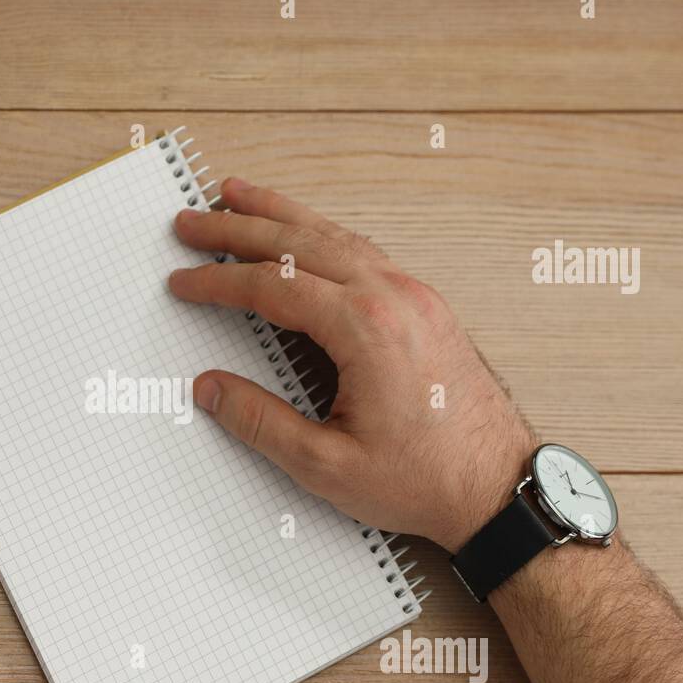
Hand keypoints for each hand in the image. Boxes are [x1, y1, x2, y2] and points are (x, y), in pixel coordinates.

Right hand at [169, 178, 537, 552]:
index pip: (274, 286)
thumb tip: (211, 389)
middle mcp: (393, 297)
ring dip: (280, 214)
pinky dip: (320, 233)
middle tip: (192, 221)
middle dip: (237, 227)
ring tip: (238, 196)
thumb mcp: (326, 465)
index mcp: (366, 329)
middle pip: (299, 243)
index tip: (184, 281)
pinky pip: (362, 251)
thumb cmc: (425, 479)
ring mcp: (414, 296)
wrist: (498, 486)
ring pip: (334, 236)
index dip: (219, 282)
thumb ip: (260, 422)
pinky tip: (304, 231)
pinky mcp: (426, 306)